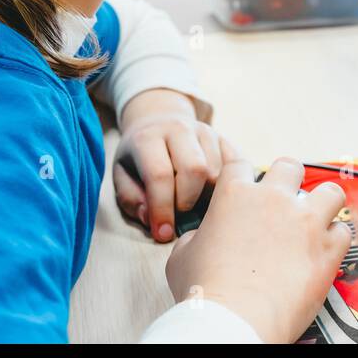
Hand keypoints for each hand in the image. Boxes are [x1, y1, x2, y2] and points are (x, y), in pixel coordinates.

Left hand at [112, 88, 232, 242]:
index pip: (160, 174)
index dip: (162, 208)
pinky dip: (226, 188)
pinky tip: (211, 194)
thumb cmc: (138, 158)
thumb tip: (152, 220)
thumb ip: (132, 200)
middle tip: (179, 214)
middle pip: (196, 169)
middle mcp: (179, 129)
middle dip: (188, 201)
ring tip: (193, 203)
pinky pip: (235, 169)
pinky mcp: (224, 139)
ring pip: (218, 171)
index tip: (163, 233)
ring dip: (208, 196)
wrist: (159, 123)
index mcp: (148, 138)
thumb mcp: (122, 177)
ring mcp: (205, 131)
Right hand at [164, 156, 351, 342]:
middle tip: (285, 200)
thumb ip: (195, 238)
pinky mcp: (327, 249)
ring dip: (324, 203)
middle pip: (290, 167)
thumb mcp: (182, 257)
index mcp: (235, 195)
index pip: (240, 165)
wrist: (234, 319)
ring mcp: (305, 222)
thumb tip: (200, 239)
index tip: (246, 188)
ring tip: (318, 218)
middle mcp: (273, 200)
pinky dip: (336, 240)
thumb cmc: (205, 292)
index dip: (242, 175)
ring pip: (330, 191)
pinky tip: (326, 250)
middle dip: (289, 180)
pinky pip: (344, 231)